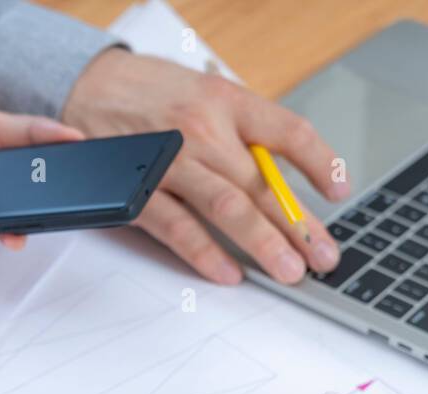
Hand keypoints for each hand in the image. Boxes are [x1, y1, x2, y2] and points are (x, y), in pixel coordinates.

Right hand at [64, 50, 350, 284]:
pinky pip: (178, 227)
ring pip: (227, 206)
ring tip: (290, 270)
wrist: (86, 87)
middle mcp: (203, 130)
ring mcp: (171, 162)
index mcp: (227, 102)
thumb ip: (242, 132)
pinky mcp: (139, 191)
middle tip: (323, 256)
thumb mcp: (206, 93)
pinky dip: (205, 253)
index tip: (341, 192)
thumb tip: (282, 180)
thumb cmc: (150, 94)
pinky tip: (230, 272)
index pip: (288, 132)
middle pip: (263, 182)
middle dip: (299, 225)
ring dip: (263, 242)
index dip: (321, 163)